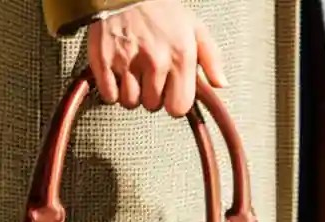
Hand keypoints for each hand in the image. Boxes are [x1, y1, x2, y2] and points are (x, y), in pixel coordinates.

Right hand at [86, 0, 227, 117]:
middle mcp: (155, 61)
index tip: (169, 92)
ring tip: (133, 72)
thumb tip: (221, 84)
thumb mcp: (195, 27)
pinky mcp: (103, 61)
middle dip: (151, 95)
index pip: (177, 107)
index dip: (173, 102)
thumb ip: (211, 57)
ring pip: (130, 102)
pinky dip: (111, 89)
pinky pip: (109, 95)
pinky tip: (117, 73)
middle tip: (148, 75)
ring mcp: (127, 62)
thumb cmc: (162, 10)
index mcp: (181, 56)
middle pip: (152, 106)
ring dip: (131, 93)